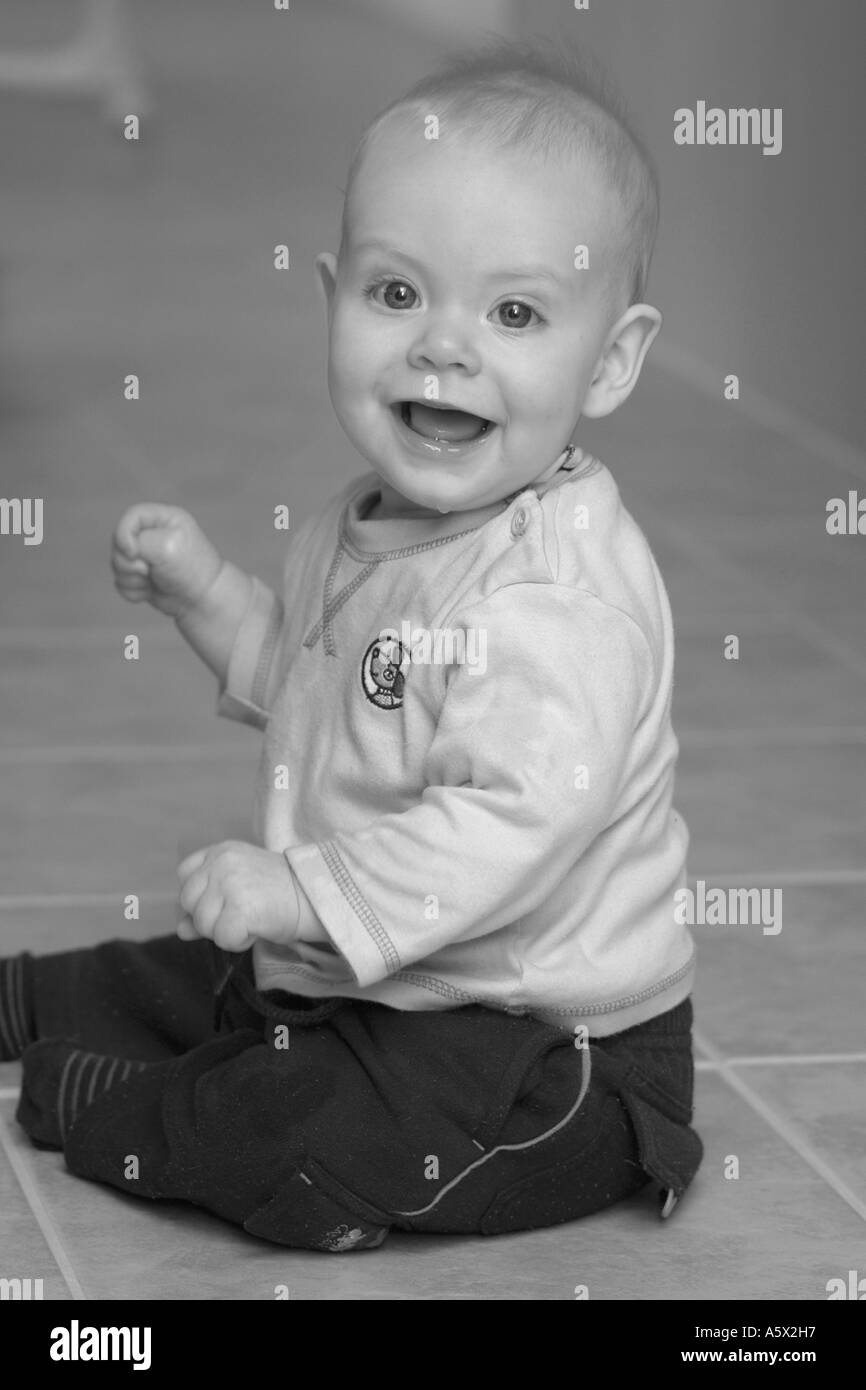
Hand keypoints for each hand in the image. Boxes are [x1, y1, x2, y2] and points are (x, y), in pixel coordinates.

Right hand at [111, 503, 222, 618]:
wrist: (202, 601)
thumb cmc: (190, 570)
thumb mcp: (165, 546)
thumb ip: (137, 541)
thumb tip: (125, 554)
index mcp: (164, 519)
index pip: (131, 517)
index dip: (124, 534)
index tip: (133, 552)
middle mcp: (154, 535)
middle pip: (119, 542)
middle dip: (129, 561)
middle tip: (148, 570)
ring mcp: (146, 557)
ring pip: (117, 564)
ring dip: (131, 578)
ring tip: (151, 582)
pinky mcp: (141, 577)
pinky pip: (121, 582)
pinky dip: (133, 591)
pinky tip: (149, 593)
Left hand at [176, 840, 298, 951]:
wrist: (315, 897)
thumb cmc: (278, 893)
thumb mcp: (238, 888)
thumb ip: (207, 904)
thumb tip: (182, 929)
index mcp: (221, 851)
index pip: (185, 875)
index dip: (199, 896)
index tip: (222, 902)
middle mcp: (222, 862)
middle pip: (188, 902)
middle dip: (209, 917)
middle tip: (240, 913)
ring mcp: (230, 883)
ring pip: (203, 924)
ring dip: (225, 931)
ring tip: (251, 919)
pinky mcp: (241, 908)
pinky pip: (223, 939)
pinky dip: (239, 942)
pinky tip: (257, 928)